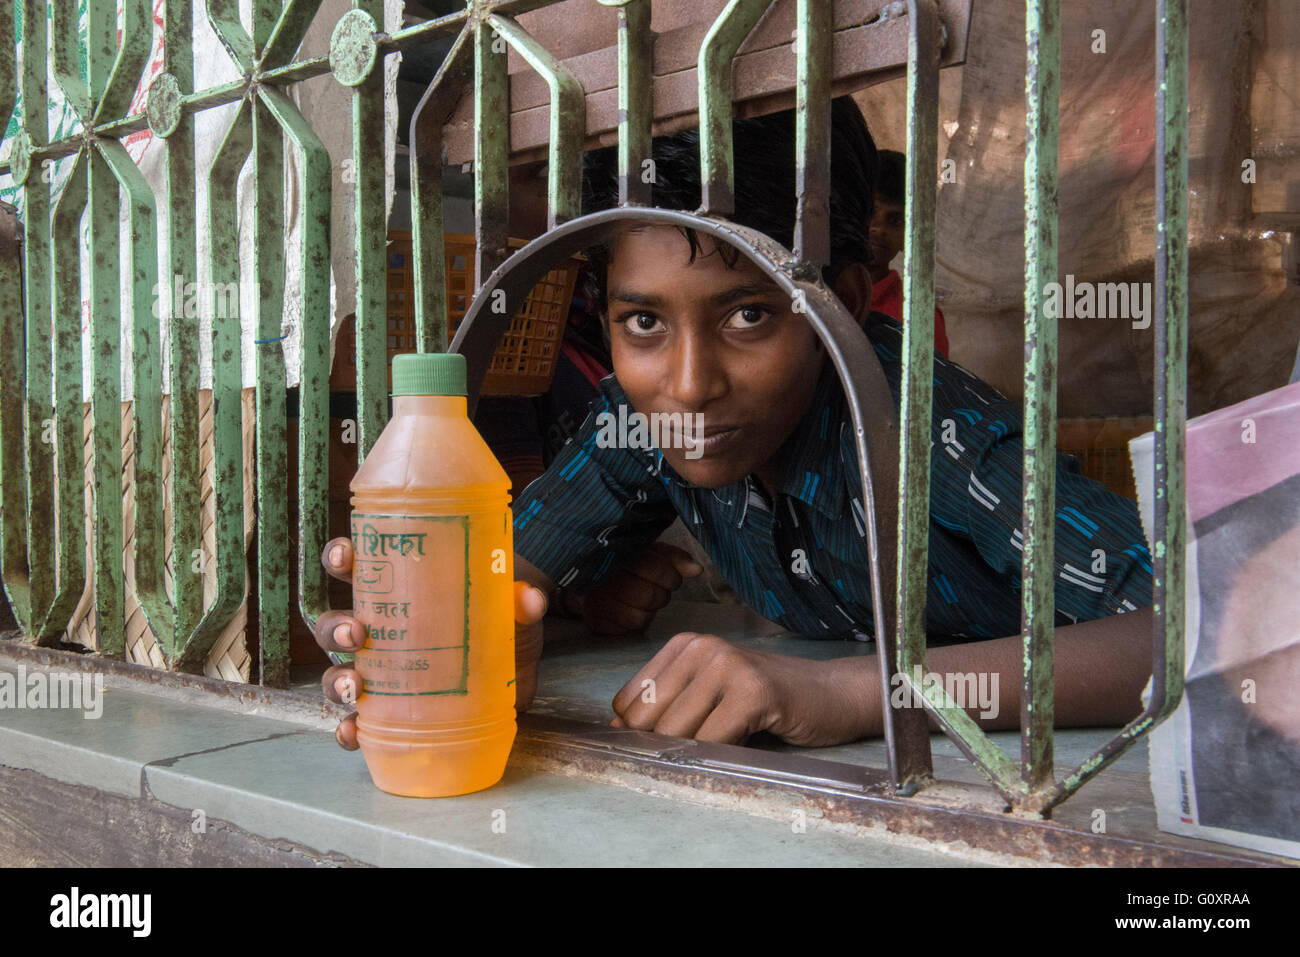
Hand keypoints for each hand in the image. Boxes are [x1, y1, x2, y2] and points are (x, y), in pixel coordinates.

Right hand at [316, 537, 548, 750]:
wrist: (516, 662)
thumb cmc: (500, 616)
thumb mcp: (509, 603)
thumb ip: (519, 599)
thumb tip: (529, 599)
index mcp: (400, 587)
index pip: (356, 566)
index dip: (340, 560)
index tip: (344, 559)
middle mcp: (381, 626)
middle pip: (335, 623)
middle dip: (335, 627)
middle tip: (358, 631)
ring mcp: (383, 669)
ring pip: (338, 671)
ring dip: (336, 679)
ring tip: (354, 685)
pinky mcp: (394, 707)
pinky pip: (359, 720)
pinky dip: (348, 728)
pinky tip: (352, 731)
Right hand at [579, 542, 702, 635]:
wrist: (588, 579)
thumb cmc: (625, 565)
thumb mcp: (649, 553)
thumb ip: (673, 558)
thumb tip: (697, 569)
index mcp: (618, 554)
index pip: (654, 568)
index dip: (669, 575)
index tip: (670, 577)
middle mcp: (603, 578)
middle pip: (651, 596)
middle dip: (660, 594)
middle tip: (652, 587)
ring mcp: (597, 602)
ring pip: (642, 617)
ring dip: (648, 610)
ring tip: (639, 599)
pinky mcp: (595, 622)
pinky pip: (629, 630)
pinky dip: (634, 621)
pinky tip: (628, 609)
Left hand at [609, 632, 877, 746]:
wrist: (831, 694)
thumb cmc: (767, 700)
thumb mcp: (709, 694)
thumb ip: (666, 706)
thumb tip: (617, 733)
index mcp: (684, 644)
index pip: (628, 702)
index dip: (641, 733)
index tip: (669, 743)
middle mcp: (702, 647)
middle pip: (648, 720)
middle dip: (667, 746)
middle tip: (703, 746)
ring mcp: (728, 665)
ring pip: (677, 732)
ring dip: (697, 752)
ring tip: (728, 740)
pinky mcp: (753, 691)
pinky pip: (712, 740)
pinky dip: (721, 754)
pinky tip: (744, 741)